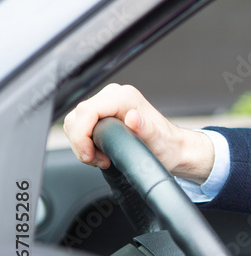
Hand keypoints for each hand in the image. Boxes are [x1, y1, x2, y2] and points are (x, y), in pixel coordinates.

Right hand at [62, 83, 214, 181]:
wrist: (171, 148)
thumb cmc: (166, 145)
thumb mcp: (157, 140)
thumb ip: (145, 128)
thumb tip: (133, 117)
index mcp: (125, 97)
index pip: (86, 111)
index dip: (81, 135)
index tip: (89, 155)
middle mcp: (114, 95)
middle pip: (77, 117)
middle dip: (81, 143)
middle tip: (98, 160)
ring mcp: (107, 103)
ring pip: (75, 122)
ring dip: (82, 144)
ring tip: (101, 158)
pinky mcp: (102, 112)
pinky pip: (79, 126)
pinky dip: (84, 142)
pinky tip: (100, 152)